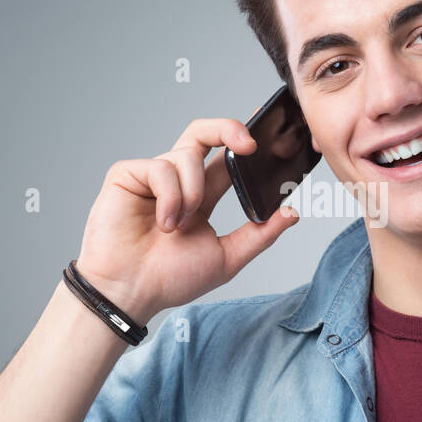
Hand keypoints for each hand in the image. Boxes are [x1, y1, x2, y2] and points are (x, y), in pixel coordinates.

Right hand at [73, 115, 299, 319]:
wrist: (130, 292)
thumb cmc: (169, 279)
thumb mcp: (226, 257)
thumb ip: (260, 234)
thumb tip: (293, 213)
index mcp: (199, 195)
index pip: (225, 158)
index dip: (244, 140)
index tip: (270, 133)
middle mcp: (176, 180)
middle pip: (203, 133)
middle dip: (228, 129)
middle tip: (249, 145)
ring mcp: (151, 176)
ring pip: (187, 155)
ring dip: (192, 193)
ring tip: (178, 226)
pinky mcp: (127, 175)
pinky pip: (162, 167)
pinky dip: (170, 197)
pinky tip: (163, 223)